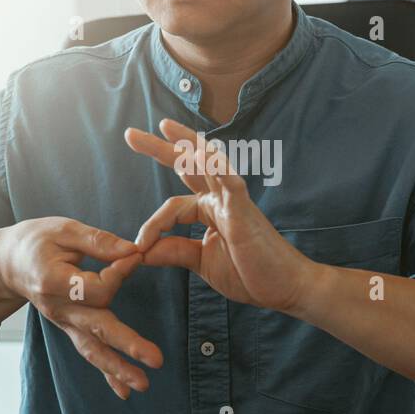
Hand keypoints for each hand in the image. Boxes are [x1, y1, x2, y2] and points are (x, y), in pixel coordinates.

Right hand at [0, 217, 162, 398]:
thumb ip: (98, 241)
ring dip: (118, 369)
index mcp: (54, 281)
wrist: (9, 263)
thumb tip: (132, 250)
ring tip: (142, 384)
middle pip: (97, 328)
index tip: (136, 255)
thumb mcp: (64, 230)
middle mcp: (59, 308)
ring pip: (92, 349)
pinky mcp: (70, 328)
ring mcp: (64, 322)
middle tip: (155, 359)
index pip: (96, 287)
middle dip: (128, 344)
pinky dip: (106, 374)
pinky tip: (123, 391)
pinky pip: (89, 352)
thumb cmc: (36, 241)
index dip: (120, 271)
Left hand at [124, 119, 314, 312]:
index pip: (172, 207)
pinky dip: (220, 169)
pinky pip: (232, 185)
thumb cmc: (250, 273)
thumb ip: (173, 251)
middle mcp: (219, 199)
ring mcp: (233, 202)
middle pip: (186, 166)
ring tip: (166, 127)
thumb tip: (140, 250)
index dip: (152, 224)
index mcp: (209, 211)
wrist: (284, 287)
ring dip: (187, 145)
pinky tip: (206, 155)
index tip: (138, 246)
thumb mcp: (201, 262)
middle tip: (130, 134)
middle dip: (159, 148)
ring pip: (208, 165)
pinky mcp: (246, 212)